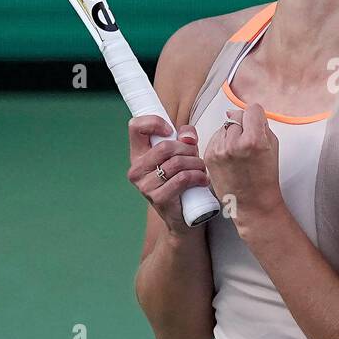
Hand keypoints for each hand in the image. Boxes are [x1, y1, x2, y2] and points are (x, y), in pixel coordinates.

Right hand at [126, 115, 209, 233]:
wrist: (183, 216)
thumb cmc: (181, 180)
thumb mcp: (182, 155)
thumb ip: (185, 138)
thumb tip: (188, 137)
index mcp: (138, 155)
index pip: (135, 127)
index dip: (154, 122)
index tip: (170, 130)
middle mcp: (136, 170)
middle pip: (165, 147)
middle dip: (188, 149)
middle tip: (196, 157)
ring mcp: (145, 186)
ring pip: (177, 163)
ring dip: (196, 164)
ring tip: (201, 169)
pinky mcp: (159, 198)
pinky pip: (182, 179)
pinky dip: (198, 176)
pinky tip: (202, 179)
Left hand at [204, 104, 282, 227]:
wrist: (252, 203)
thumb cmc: (265, 177)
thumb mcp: (272, 147)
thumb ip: (260, 126)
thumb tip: (244, 112)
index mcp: (254, 140)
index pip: (252, 109)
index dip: (257, 116)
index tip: (257, 123)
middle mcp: (234, 143)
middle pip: (236, 116)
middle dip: (243, 125)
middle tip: (248, 142)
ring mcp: (218, 150)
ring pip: (224, 126)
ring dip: (231, 133)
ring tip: (239, 152)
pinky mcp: (208, 156)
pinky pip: (215, 138)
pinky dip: (222, 143)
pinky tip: (230, 157)